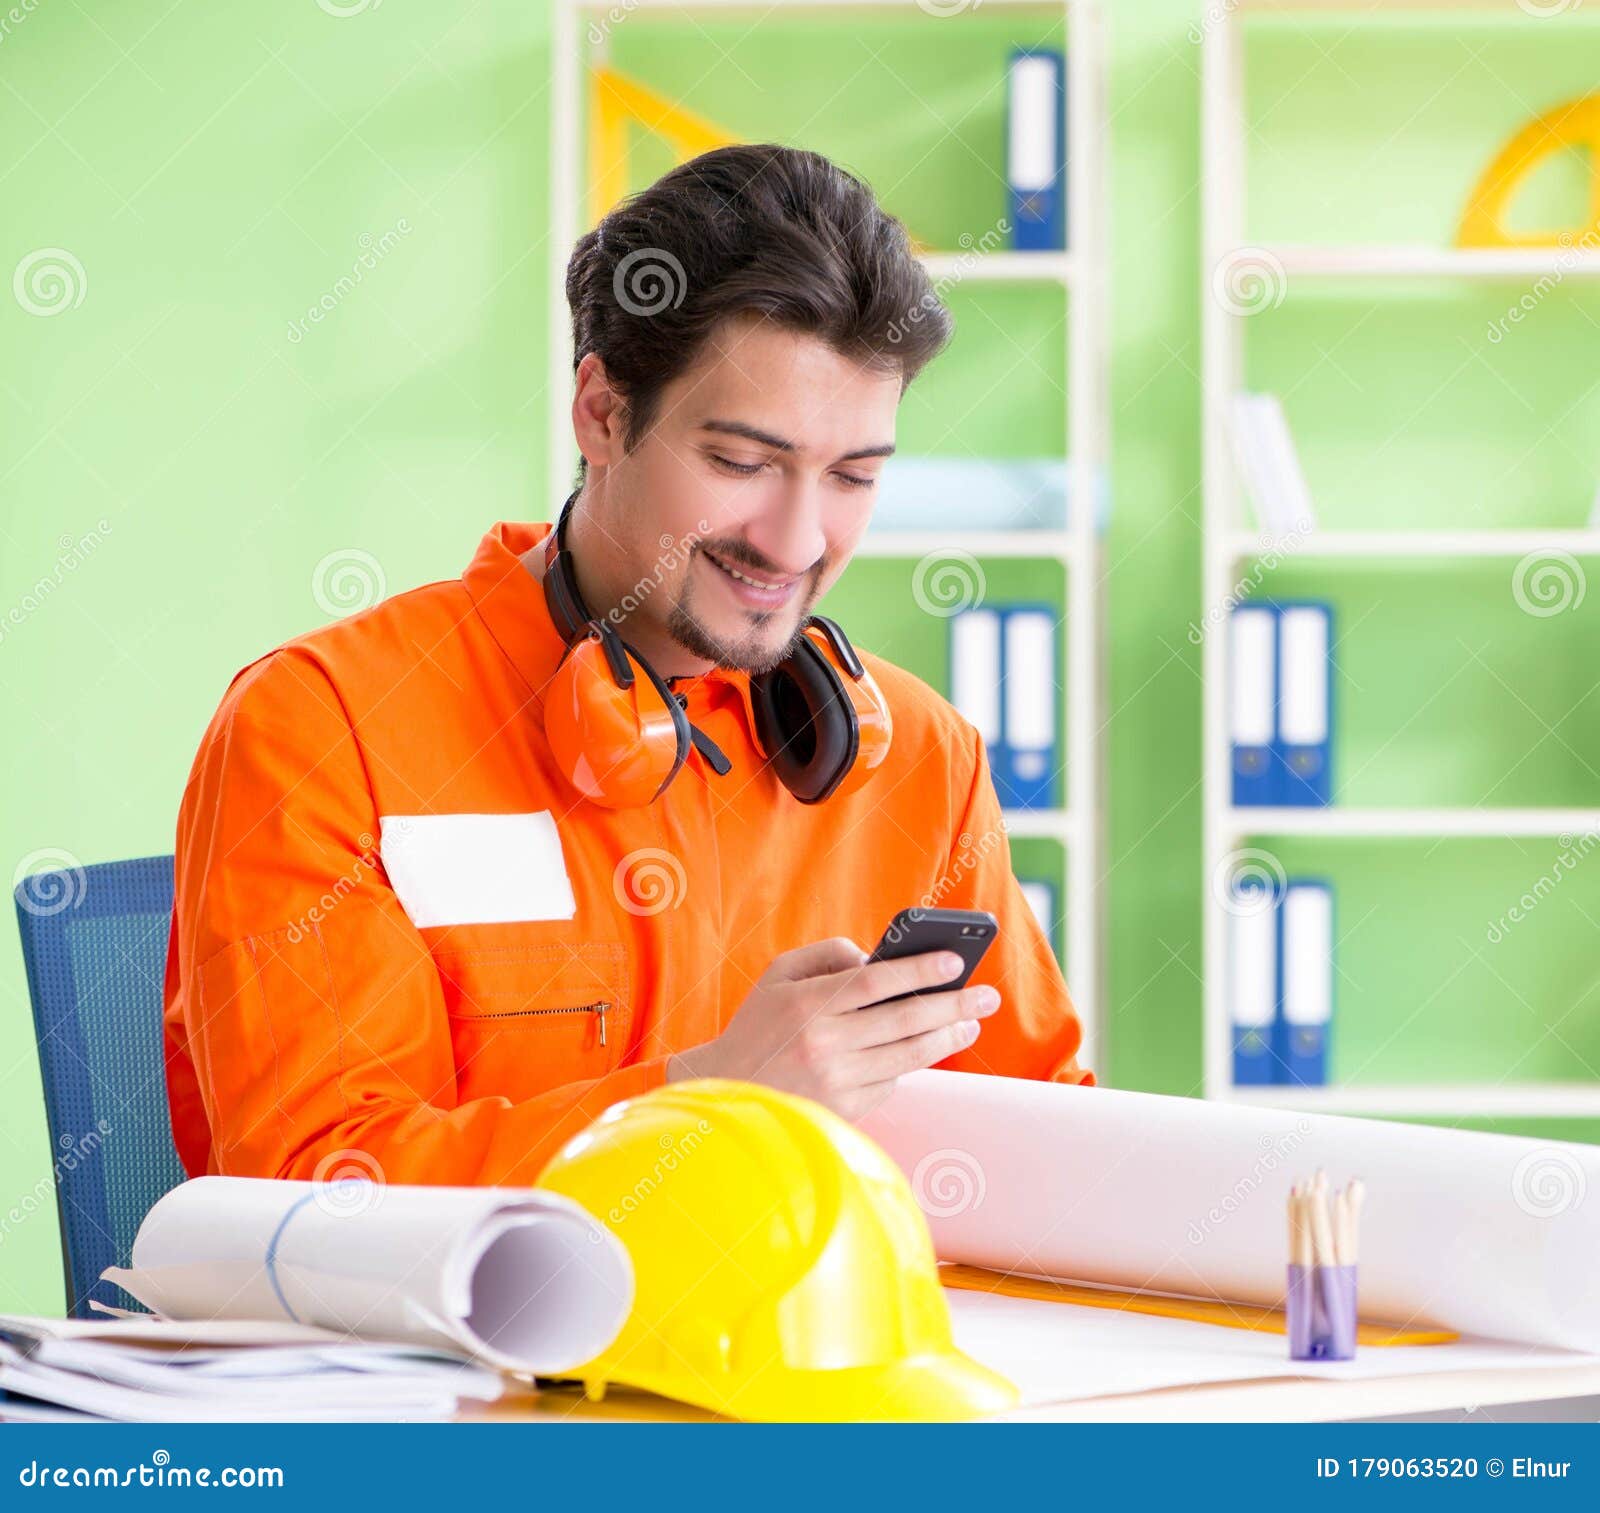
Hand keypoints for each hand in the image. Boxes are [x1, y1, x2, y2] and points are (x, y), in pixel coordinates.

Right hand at [666, 936, 999, 1120]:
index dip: (920, 970)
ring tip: (971, 1022)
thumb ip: (828, 955)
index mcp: (807, 1004)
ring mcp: (836, 1081)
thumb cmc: (759, 1025)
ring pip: (908, 1056)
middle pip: (905, 1020)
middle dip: (954, 1005)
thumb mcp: (779, 975)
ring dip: (948, 1038)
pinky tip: (923, 1048)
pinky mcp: (844, 1110)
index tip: (954, 961)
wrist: (727, 1092)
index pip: (876, 982)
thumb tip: (878, 959)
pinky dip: (909, 1063)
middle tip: (987, 995)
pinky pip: (891, 1082)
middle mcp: (824, 1044)